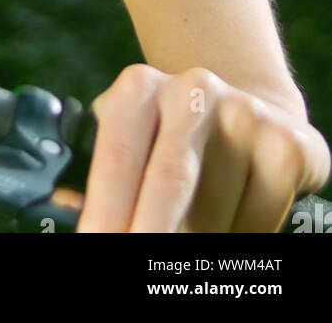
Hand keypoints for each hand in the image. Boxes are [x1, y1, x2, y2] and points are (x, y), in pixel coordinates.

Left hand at [75, 63, 330, 232]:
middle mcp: (192, 90)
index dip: (104, 208)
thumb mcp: (132, 139)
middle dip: (148, 232)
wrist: (248, 109)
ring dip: (196, 240)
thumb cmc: (170, 138)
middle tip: (137, 261)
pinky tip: (233, 216)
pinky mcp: (284, 144)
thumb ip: (104, 174)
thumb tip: (64, 208)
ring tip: (191, 229)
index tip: (94, 242)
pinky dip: (239, 236)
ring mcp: (244, 113)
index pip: (117, 156)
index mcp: (139, 89)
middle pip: (168, 182)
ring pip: (214, 213)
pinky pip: (257, 221)